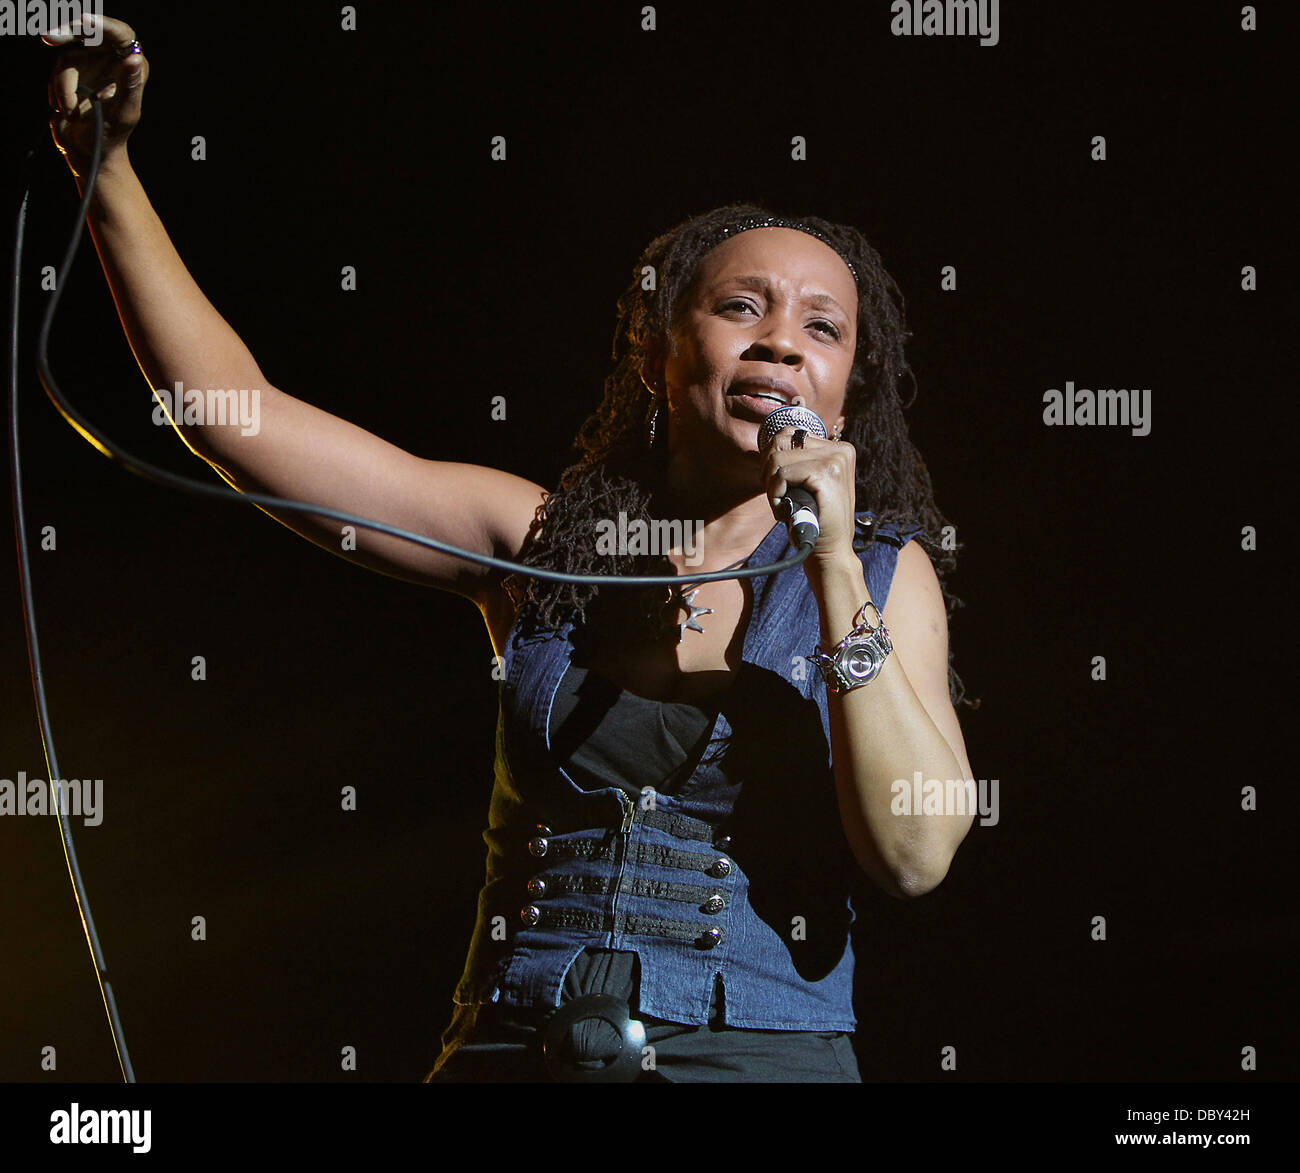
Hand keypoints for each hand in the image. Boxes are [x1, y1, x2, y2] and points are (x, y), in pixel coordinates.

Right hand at [44, 14, 147, 176]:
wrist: (89, 153)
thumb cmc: (111, 136)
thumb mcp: (123, 112)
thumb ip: (129, 85)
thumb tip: (133, 58)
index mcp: (132, 68)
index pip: (120, 34)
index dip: (102, 24)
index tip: (84, 22)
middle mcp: (111, 62)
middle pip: (88, 32)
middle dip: (67, 33)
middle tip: (49, 37)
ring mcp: (90, 66)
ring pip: (67, 57)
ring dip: (64, 86)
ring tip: (71, 112)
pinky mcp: (72, 75)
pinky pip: (57, 71)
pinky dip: (58, 91)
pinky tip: (66, 112)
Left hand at [761, 425, 857, 565]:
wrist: (829, 551)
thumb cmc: (815, 519)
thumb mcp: (808, 484)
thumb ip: (798, 462)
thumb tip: (768, 444)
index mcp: (838, 448)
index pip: (789, 433)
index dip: (772, 459)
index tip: (776, 485)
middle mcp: (839, 449)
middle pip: (780, 441)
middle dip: (768, 469)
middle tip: (776, 495)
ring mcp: (834, 459)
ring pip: (777, 457)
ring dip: (771, 485)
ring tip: (782, 504)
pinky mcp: (825, 473)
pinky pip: (781, 474)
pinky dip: (774, 494)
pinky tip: (783, 510)